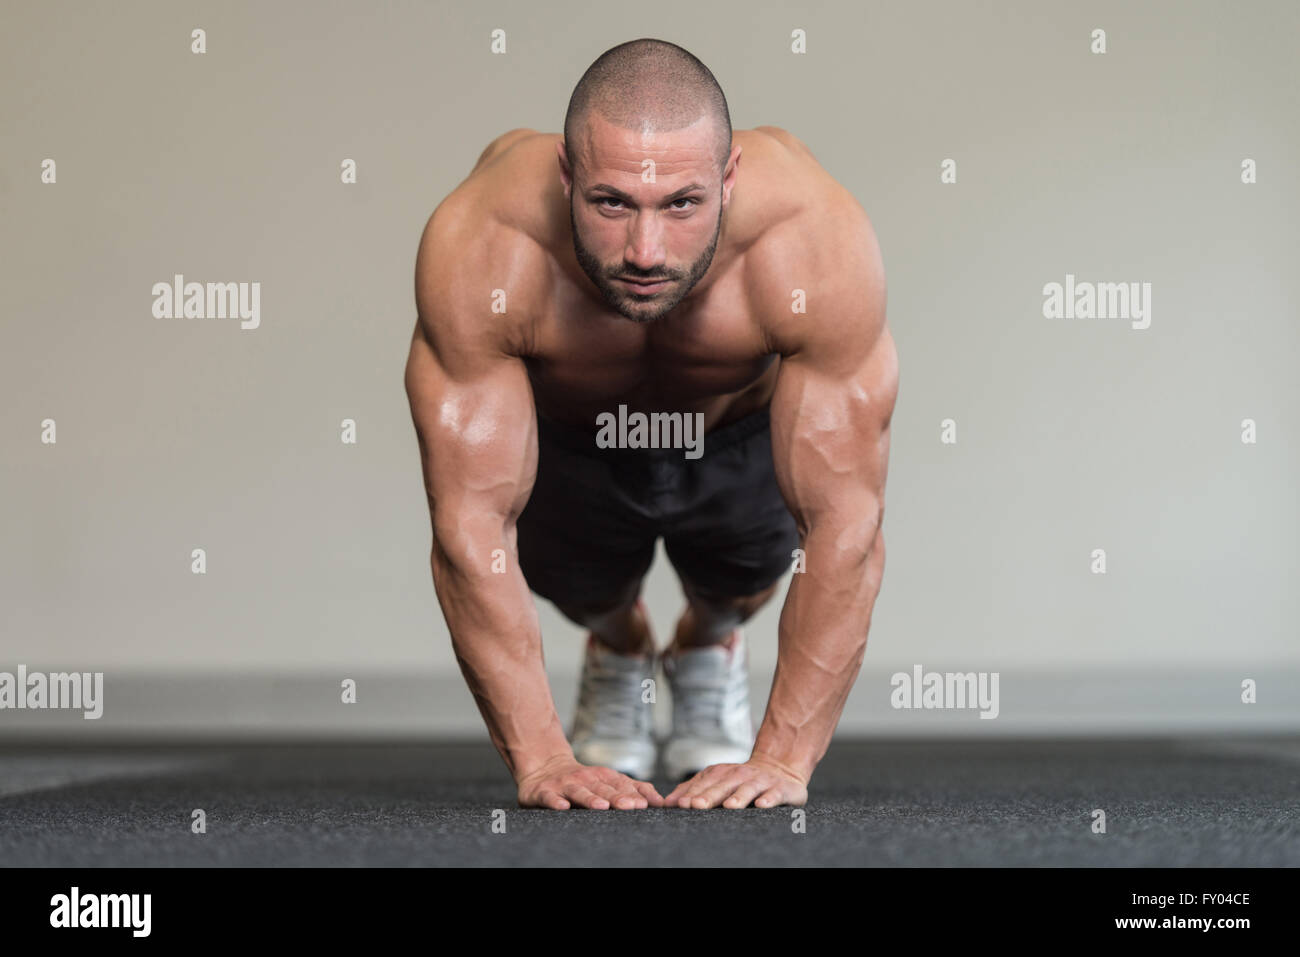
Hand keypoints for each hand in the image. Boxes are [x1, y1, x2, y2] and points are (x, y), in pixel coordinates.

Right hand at [516, 755, 664, 809]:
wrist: (543, 768)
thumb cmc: (582, 780)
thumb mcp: (607, 780)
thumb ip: (633, 789)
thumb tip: (660, 801)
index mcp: (602, 777)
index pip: (620, 785)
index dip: (632, 793)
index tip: (645, 804)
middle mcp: (585, 779)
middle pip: (603, 789)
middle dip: (617, 797)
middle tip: (631, 806)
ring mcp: (565, 785)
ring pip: (579, 792)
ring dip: (590, 799)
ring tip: (602, 806)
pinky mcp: (544, 792)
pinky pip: (550, 798)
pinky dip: (556, 802)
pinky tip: (563, 807)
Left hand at [665, 756, 808, 808]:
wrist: (780, 769)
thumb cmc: (742, 781)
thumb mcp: (717, 781)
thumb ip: (693, 789)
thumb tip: (667, 802)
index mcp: (722, 774)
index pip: (705, 783)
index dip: (692, 793)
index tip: (680, 804)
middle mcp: (740, 775)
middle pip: (723, 786)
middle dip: (709, 796)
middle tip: (696, 806)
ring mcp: (761, 781)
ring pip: (748, 789)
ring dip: (738, 797)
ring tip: (729, 806)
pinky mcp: (780, 789)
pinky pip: (774, 794)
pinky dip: (768, 799)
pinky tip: (761, 805)